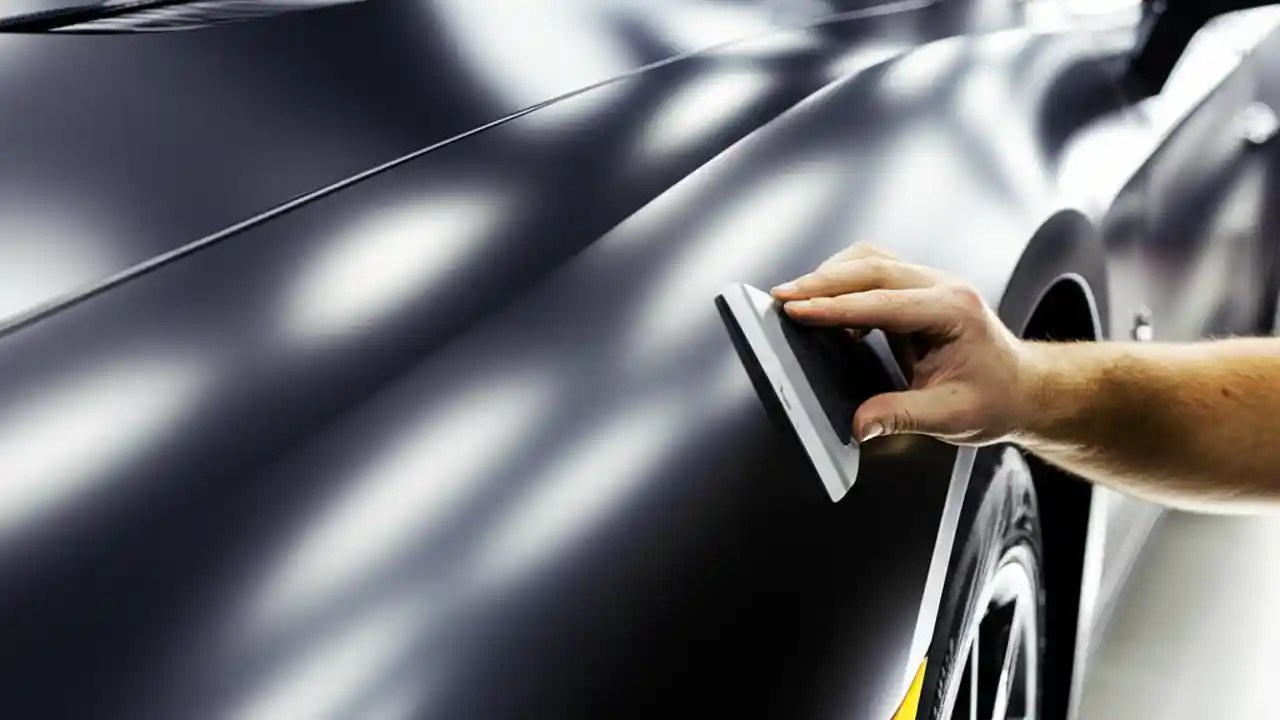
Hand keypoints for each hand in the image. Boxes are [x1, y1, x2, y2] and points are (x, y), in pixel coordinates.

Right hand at [771, 244, 1034, 444]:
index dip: (836, 307)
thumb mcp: (952, 416)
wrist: (1024, 388)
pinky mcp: (917, 289)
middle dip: (822, 281)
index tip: (798, 310)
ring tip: (797, 299)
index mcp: (953, 311)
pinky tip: (828, 309)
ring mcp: (930, 283)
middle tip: (782, 297)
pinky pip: (874, 272)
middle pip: (872, 267)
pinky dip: (844, 285)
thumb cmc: (996, 398)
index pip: (883, 302)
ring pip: (870, 260)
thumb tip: (859, 423)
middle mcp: (942, 287)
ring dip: (831, 276)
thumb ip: (901, 416)